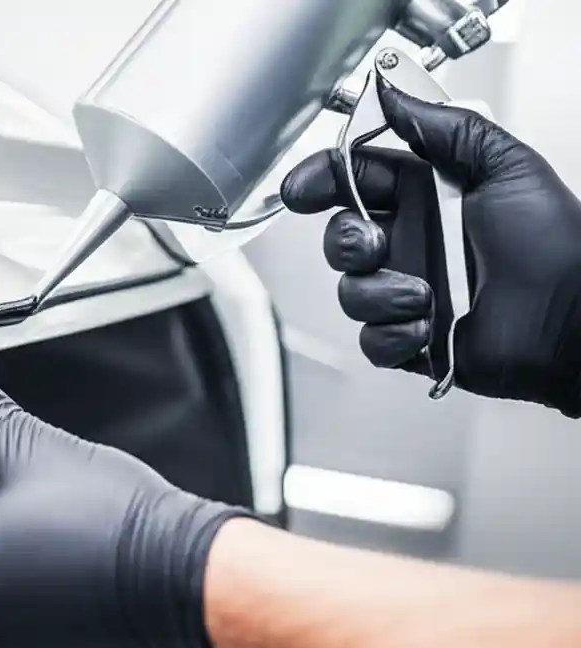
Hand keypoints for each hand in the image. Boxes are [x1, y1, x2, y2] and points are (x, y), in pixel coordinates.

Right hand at [282, 77, 580, 415]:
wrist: (570, 319)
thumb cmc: (555, 247)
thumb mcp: (505, 166)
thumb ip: (445, 127)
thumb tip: (394, 93)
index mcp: (426, 197)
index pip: (354, 180)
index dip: (322, 180)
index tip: (305, 188)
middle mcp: (412, 242)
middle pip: (339, 235)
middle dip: (347, 241)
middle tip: (376, 243)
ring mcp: (406, 291)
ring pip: (349, 290)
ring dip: (379, 293)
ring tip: (424, 294)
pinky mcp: (410, 337)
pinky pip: (371, 340)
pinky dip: (394, 335)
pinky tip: (428, 326)